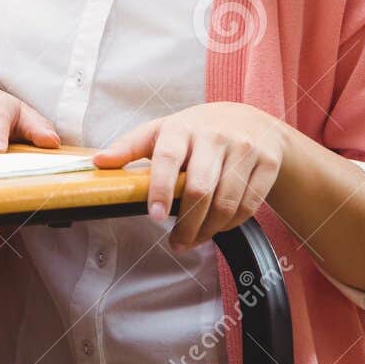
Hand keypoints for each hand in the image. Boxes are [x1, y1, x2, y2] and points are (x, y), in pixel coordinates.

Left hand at [93, 102, 287, 250]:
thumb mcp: (161, 131)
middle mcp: (214, 136)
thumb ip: (129, 147)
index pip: (168, 159)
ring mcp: (244, 149)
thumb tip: (97, 161)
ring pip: (226, 202)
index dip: (161, 189)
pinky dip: (231, 224)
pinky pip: (249, 205)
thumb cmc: (196, 130)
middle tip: (176, 243)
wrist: (251, 120)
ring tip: (194, 240)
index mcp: (182, 127)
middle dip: (186, 224)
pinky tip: (218, 227)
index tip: (154, 216)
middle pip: (200, 188)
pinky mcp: (267, 163)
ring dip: (208, 230)